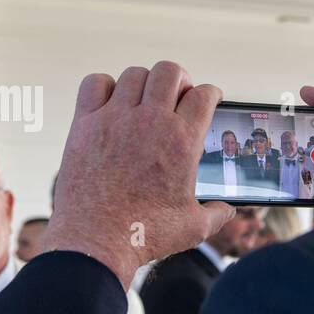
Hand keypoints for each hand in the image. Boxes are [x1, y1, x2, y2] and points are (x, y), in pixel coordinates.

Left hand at [45, 62, 235, 289]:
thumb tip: (229, 210)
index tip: (207, 99)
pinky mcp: (85, 125)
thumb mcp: (193, 227)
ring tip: (143, 101)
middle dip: (178, 79)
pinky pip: (94, 84)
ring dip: (144, 83)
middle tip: (175, 96)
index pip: (204, 94)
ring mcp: (115, 119)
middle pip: (170, 71)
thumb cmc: (145, 234)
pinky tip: (109, 104)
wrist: (96, 241)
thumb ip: (217, 214)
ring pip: (134, 74)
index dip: (210, 94)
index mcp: (182, 141)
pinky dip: (103, 87)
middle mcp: (151, 122)